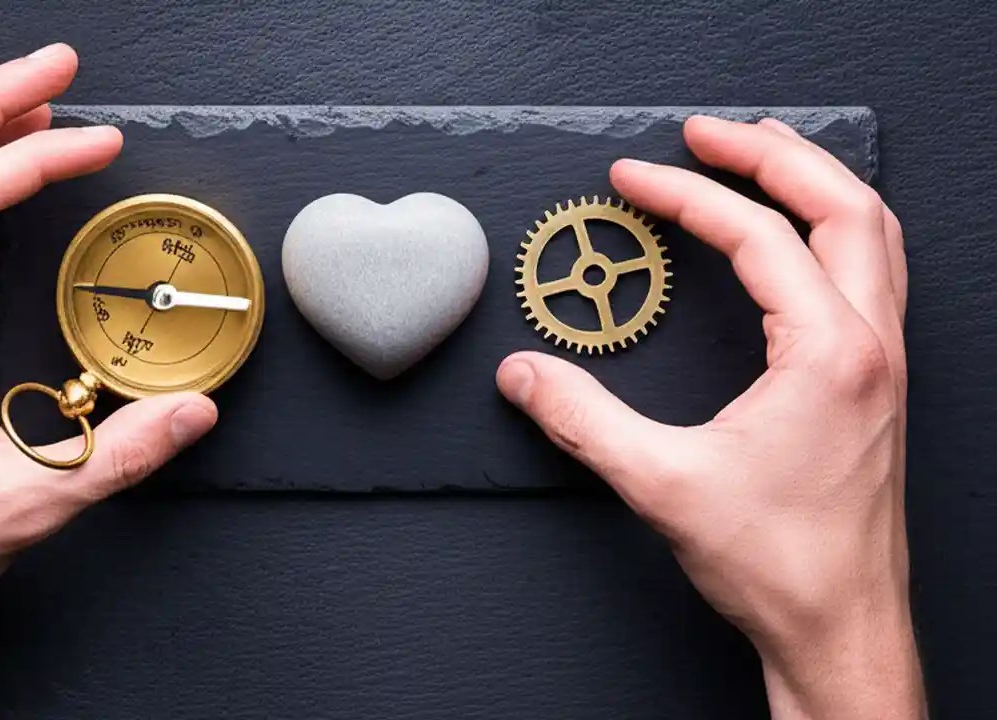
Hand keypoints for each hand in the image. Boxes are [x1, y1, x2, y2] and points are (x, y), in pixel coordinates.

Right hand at [497, 117, 922, 717]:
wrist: (841, 625)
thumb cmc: (779, 563)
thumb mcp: (661, 485)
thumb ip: (582, 421)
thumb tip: (525, 377)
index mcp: (828, 354)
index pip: (759, 236)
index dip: (686, 196)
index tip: (634, 178)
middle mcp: (870, 344)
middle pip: (842, 203)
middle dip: (770, 153)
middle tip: (704, 133)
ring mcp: (883, 361)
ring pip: (872, 231)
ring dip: (813, 182)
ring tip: (756, 155)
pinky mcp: (877, 382)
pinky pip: (873, 270)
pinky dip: (833, 228)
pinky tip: (798, 238)